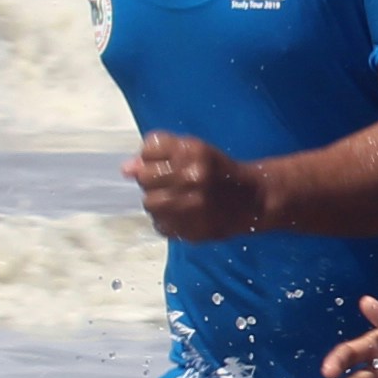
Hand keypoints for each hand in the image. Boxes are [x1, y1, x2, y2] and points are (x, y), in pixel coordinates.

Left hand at [121, 131, 268, 242]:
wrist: (251, 199)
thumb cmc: (217, 171)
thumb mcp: (193, 151)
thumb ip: (158, 154)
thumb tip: (125, 169)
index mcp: (193, 152)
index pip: (149, 149)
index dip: (152, 156)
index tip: (166, 162)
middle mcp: (192, 177)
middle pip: (144, 177)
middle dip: (152, 179)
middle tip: (171, 183)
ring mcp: (191, 205)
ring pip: (149, 203)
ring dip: (158, 201)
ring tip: (175, 199)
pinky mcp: (191, 228)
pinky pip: (159, 225)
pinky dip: (166, 220)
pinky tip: (182, 214)